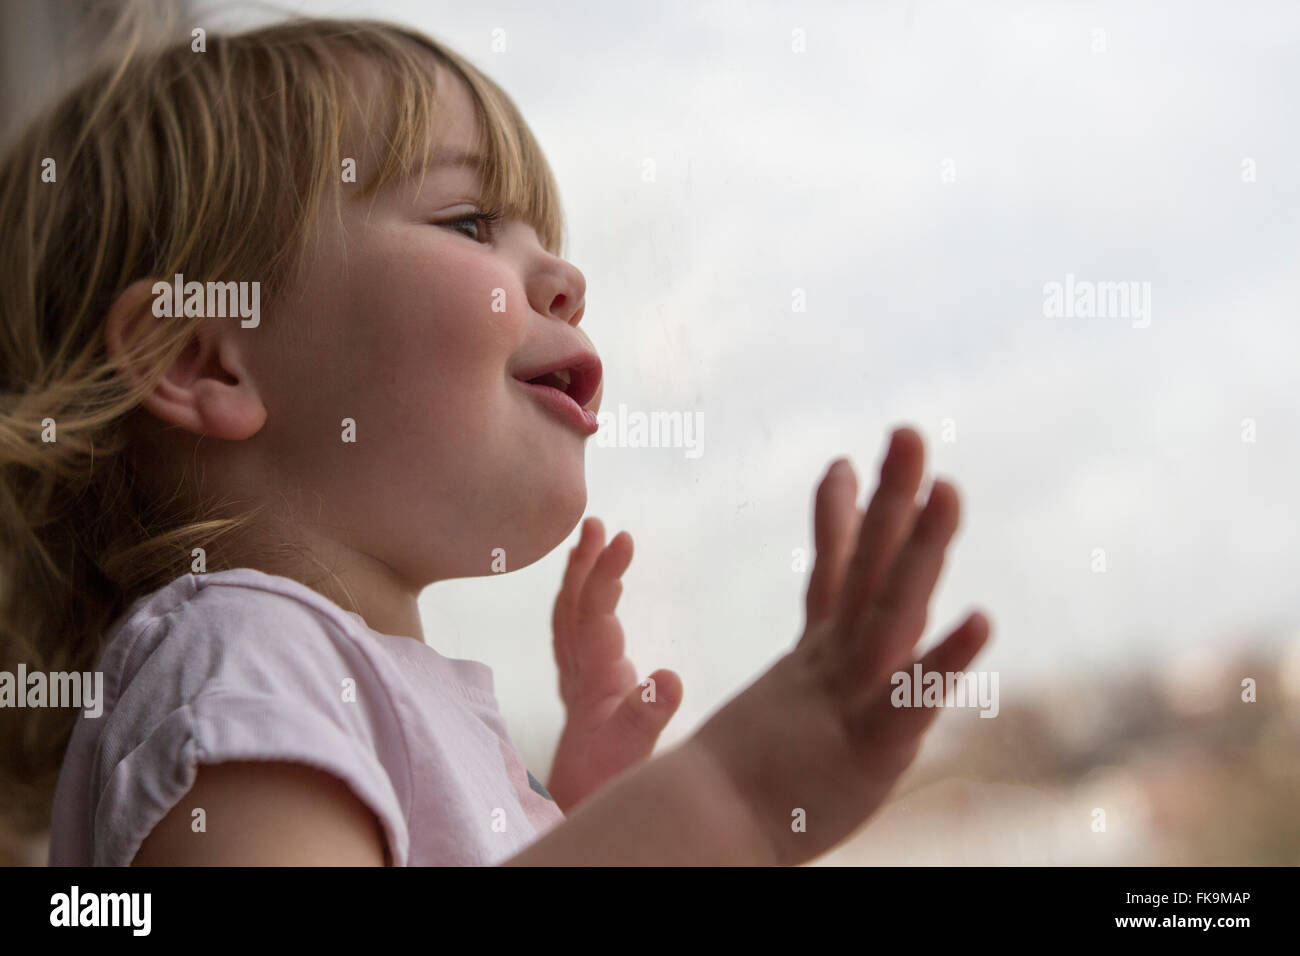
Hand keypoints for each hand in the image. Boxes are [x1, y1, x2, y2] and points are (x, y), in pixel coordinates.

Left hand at [546, 517, 682, 812]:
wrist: (582, 795)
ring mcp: (579, 670)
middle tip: (597, 522)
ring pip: (570, 611)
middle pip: (573, 604)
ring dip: (580, 572)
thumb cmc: (608, 774)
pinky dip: (583, 595)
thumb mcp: (634, 748)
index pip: (592, 614)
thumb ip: (650, 714)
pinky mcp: (586, 677)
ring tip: (591, 536)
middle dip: (585, 561)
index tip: (622, 537)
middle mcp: (579, 667)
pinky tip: (593, 583)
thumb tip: (670, 676)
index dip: (605, 574)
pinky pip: (576, 624)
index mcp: (593, 676)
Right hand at [691, 425, 991, 864]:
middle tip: (909, 431)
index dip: (843, 518)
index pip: (835, 577)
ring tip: (951, 489)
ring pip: (894, 611)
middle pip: (870, 568)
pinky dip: (947, 659)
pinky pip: (912, 697)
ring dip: (924, 548)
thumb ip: (782, 698)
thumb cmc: (733, 793)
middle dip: (893, 497)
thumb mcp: (772, 733)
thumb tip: (738, 682)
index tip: (843, 463)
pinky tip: (984, 619)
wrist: (704, 829)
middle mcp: (836, 665)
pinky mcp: (870, 745)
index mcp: (816, 663)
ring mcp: (852, 697)